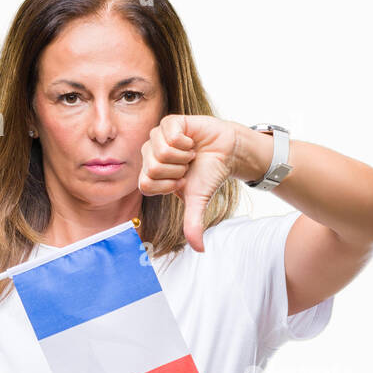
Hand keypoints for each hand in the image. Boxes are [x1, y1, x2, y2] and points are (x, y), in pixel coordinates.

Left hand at [138, 115, 244, 252]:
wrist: (227, 153)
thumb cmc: (208, 174)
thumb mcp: (198, 201)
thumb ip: (193, 223)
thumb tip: (200, 249)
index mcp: (151, 174)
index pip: (145, 183)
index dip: (167, 184)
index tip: (181, 181)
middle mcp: (150, 154)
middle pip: (152, 167)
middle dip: (177, 170)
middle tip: (187, 166)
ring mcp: (158, 137)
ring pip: (161, 150)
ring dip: (183, 155)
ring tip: (190, 154)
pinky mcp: (170, 122)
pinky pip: (170, 133)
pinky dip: (186, 141)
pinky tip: (191, 141)